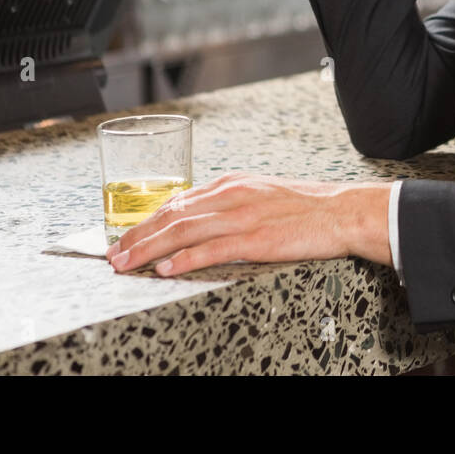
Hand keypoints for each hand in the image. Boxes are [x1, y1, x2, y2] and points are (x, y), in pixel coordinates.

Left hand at [104, 172, 392, 276]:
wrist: (342, 211)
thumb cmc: (305, 207)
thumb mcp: (260, 195)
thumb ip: (228, 204)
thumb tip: (196, 219)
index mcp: (231, 184)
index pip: (177, 201)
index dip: (145, 221)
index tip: (124, 239)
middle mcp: (231, 195)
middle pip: (172, 214)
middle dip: (136, 236)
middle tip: (112, 256)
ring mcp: (243, 216)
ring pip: (184, 230)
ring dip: (149, 248)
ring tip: (126, 264)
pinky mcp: (257, 239)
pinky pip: (213, 249)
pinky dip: (186, 259)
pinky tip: (166, 269)